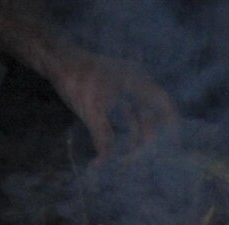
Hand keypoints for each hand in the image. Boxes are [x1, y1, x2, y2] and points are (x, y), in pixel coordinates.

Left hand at [47, 49, 177, 158]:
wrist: (55, 58)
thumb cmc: (76, 80)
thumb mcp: (90, 110)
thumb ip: (103, 137)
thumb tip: (105, 162)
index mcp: (138, 82)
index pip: (165, 104)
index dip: (172, 125)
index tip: (173, 146)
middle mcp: (136, 81)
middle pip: (152, 112)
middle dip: (149, 136)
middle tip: (144, 157)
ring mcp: (124, 83)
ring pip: (138, 113)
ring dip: (135, 133)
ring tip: (128, 154)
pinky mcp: (113, 87)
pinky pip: (126, 110)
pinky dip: (124, 126)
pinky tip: (116, 142)